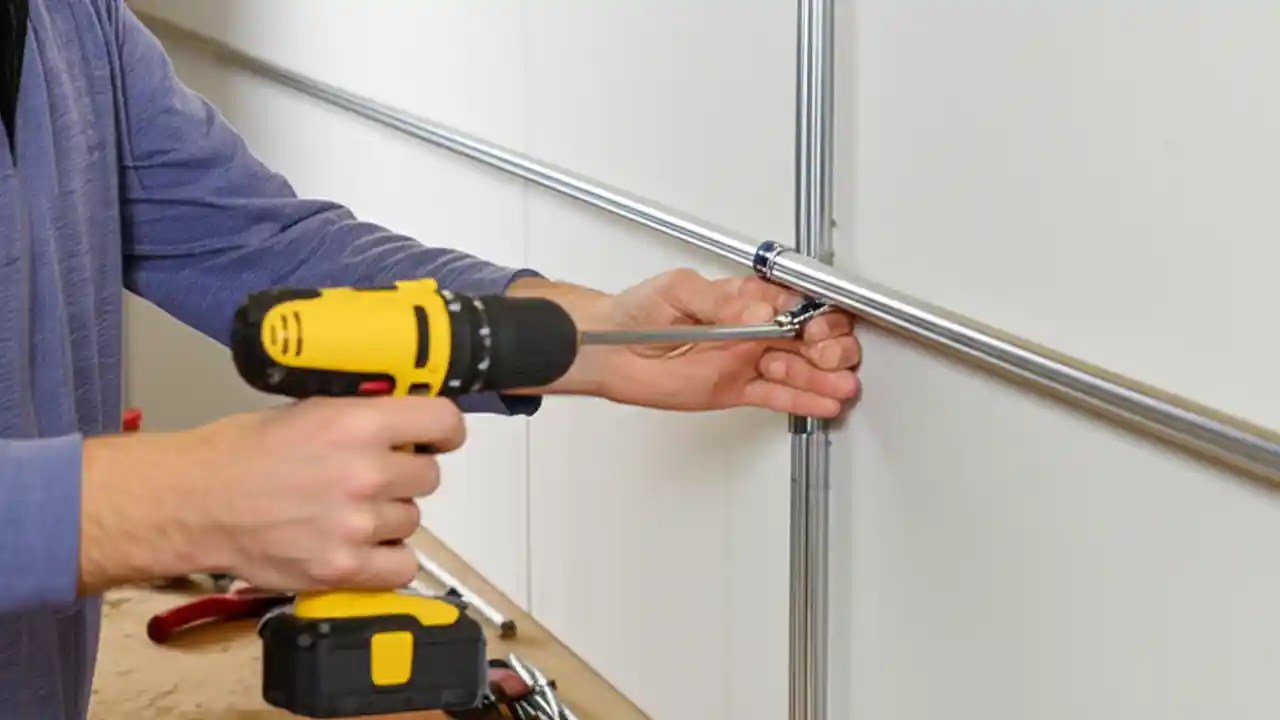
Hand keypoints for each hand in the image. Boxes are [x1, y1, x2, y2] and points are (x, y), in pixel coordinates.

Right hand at [79, 396, 464, 593]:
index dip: (444, 431)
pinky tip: (360, 546)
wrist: (194, 502)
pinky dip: (386, 559)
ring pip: (412, 519)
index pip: (443, 422)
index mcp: (356, 424)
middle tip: (368, 477)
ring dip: (389, 517)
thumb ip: (362, 416)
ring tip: (346, 511)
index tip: (438, 437)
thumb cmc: (239, 454)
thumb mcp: (308, 409)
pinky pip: (401, 566)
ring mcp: (355, 525)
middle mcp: (363, 473)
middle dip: (403, 475)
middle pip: (428, 476)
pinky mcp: (342, 568)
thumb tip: (403, 422)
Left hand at [508, 270, 859, 416]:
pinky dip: (803, 399)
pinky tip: (825, 401)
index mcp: (743, 297)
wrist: (609, 351)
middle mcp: (752, 328)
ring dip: (825, 375)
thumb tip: (759, 310)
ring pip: (800, 367)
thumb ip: (721, 301)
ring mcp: (746, 359)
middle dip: (829, 345)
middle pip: (810, 335)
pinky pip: (777, 394)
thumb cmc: (636, 312)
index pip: (796, 301)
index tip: (816, 325)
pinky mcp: (736, 388)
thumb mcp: (677, 290)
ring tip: (840, 385)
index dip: (817, 314)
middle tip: (824, 354)